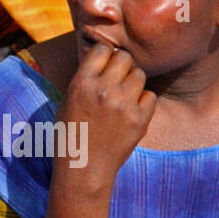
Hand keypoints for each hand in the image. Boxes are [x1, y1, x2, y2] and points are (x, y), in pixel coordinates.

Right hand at [57, 41, 156, 183]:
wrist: (83, 168)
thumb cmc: (72, 134)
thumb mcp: (68, 100)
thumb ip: (86, 77)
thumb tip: (104, 56)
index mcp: (82, 83)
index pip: (103, 48)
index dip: (106, 54)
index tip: (106, 63)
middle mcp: (104, 90)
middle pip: (124, 57)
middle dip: (121, 66)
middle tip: (117, 80)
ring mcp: (123, 105)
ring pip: (139, 74)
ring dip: (133, 82)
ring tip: (124, 97)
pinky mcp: (140, 120)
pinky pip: (150, 95)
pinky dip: (143, 101)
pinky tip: (131, 111)